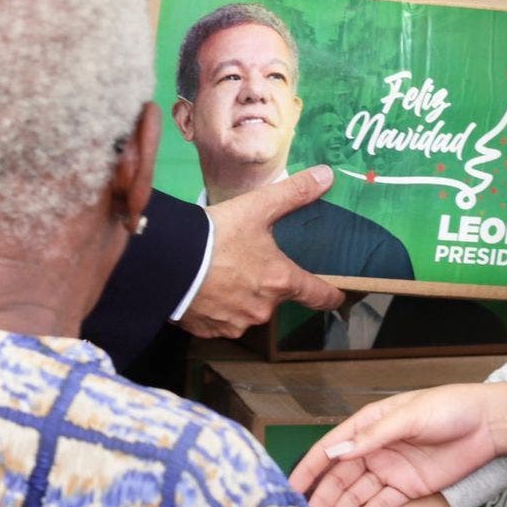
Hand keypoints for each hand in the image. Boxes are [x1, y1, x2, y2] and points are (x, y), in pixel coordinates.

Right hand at [177, 166, 344, 337]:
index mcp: (280, 281)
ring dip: (242, 293)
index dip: (330, 294)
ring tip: (222, 270)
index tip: (338, 296)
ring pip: (248, 308)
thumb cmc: (217, 234)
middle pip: (276, 296)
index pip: (317, 294)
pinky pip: (223, 320)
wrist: (169, 262)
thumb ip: (294, 192)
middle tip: (247, 258)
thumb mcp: (257, 207)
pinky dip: (219, 306)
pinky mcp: (211, 331)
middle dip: (267, 280)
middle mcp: (263, 309)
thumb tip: (328, 176)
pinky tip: (206, 287)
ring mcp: (236, 323)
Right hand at [289, 384, 500, 506]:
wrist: (487, 424)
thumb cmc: (447, 407)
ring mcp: (391, 470)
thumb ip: (372, 436)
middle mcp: (375, 448)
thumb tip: (336, 452)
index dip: (310, 468)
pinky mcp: (409, 488)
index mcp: (369, 424)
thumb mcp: (408, 416)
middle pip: (341, 478)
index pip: (331, 448)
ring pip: (357, 495)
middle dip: (322, 499)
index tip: (291, 488)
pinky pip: (382, 505)